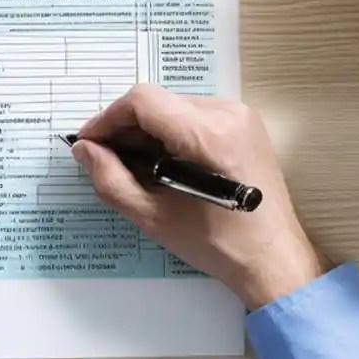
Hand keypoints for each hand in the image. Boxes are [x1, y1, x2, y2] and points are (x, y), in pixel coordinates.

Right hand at [72, 85, 325, 309]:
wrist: (273, 257)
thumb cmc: (218, 244)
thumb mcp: (153, 217)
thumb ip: (111, 179)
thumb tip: (85, 150)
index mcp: (207, 135)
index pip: (143, 101)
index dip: (107, 118)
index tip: (90, 143)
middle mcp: (227, 114)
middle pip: (158, 101)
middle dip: (125, 126)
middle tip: (107, 158)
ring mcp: (241, 116)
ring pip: (174, 106)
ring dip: (148, 129)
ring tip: (136, 164)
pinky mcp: (246, 124)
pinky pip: (195, 114)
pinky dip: (171, 131)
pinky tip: (165, 162)